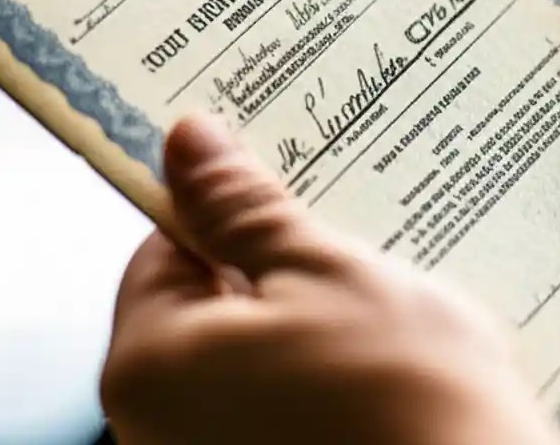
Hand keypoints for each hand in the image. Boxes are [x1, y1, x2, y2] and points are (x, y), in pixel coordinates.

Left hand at [99, 114, 559, 444]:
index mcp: (152, 366)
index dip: (226, 207)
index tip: (281, 183)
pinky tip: (384, 359)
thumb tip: (190, 143)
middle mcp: (162, 428)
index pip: (163, 250)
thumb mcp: (325, 270)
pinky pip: (282, 402)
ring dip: (309, 319)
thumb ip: (244, 208)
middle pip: (209, 306)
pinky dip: (323, 374)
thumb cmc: (406, 397)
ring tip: (380, 304)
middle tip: (346, 240)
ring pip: (254, 354)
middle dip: (277, 264)